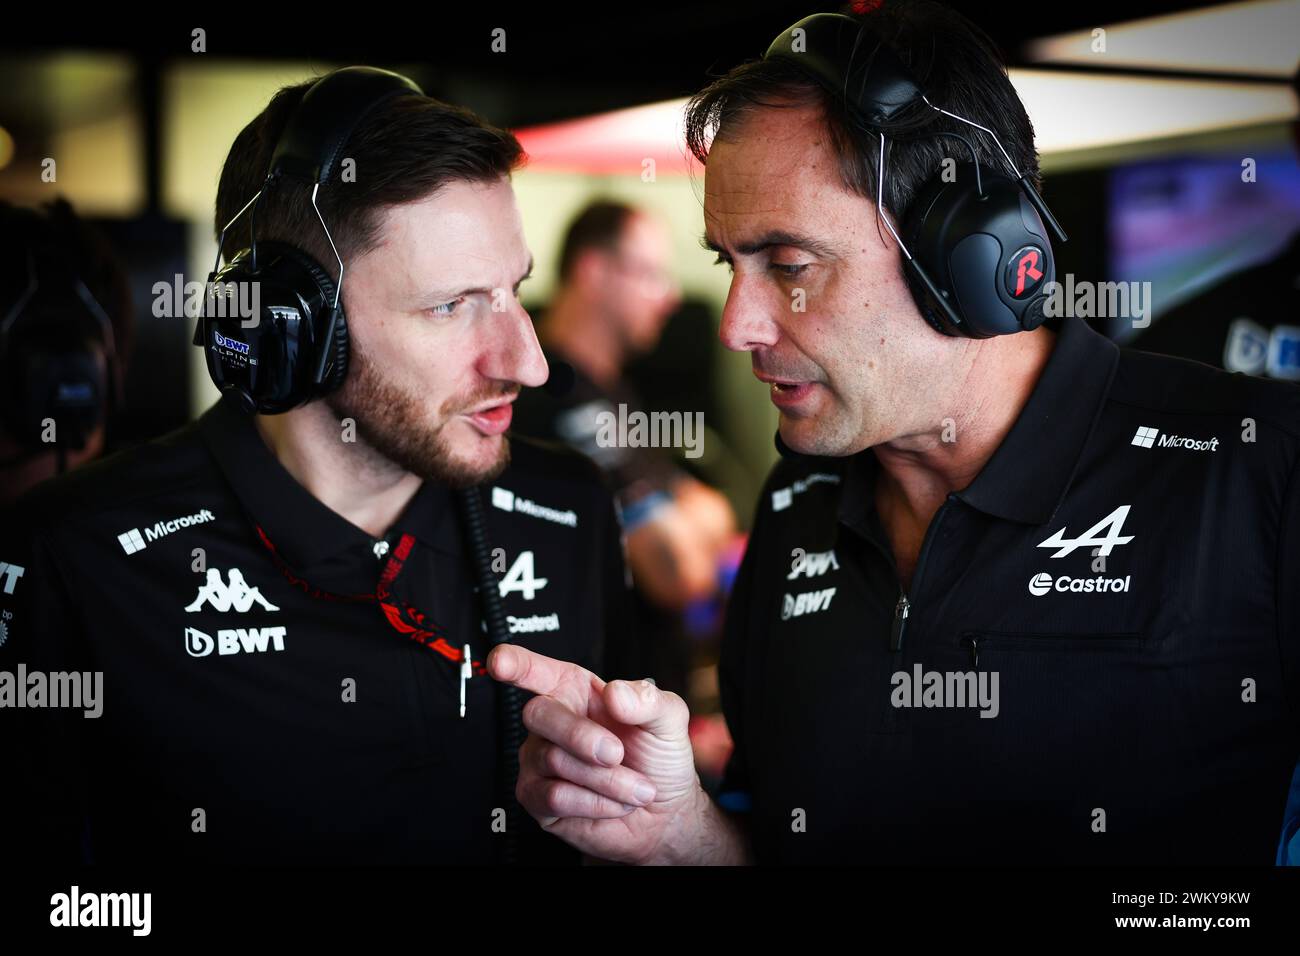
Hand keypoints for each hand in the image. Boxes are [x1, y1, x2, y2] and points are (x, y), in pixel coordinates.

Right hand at [488, 644, 702, 863]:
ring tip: (633, 787)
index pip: (536, 670)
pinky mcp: (537, 798)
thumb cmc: (658, 758)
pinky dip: (595, 803)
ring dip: (605, 779)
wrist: (663, 813)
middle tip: (616, 753)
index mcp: (576, 691)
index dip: (515, 663)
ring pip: (554, 760)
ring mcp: (539, 760)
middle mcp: (552, 722)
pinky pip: (554, 796)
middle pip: (538, 714)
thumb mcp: (668, 718)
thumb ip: (647, 699)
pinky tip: (614, 803)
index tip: (501, 662)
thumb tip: (614, 693)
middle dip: (580, 736)